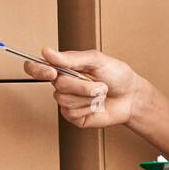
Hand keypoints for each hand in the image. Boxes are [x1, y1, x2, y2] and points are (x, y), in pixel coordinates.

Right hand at [23, 46, 140, 128]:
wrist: (132, 97)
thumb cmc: (117, 75)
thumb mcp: (96, 60)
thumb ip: (70, 58)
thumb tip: (46, 52)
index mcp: (64, 68)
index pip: (36, 68)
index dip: (37, 70)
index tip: (51, 72)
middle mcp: (63, 85)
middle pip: (57, 85)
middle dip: (81, 84)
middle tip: (98, 83)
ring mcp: (67, 102)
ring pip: (64, 100)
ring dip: (88, 96)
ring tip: (100, 93)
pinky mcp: (74, 117)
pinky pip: (72, 113)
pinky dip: (89, 107)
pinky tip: (97, 105)